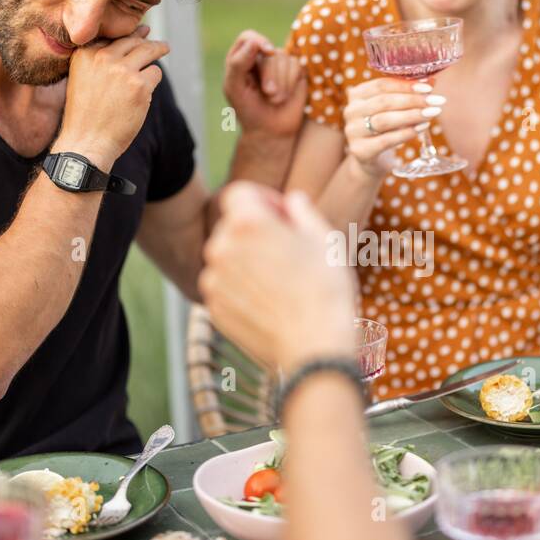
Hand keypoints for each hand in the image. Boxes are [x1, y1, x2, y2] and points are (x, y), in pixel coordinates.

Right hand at [56, 25, 171, 167]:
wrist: (86, 141)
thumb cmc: (84, 116)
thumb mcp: (81, 79)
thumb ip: (98, 62)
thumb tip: (126, 45)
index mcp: (85, 54)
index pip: (111, 36)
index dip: (128, 33)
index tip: (140, 31)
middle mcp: (103, 57)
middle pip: (131, 40)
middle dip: (146, 39)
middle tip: (158, 41)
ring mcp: (123, 70)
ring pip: (148, 51)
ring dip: (158, 49)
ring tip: (165, 48)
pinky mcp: (139, 85)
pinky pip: (155, 73)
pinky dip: (154, 79)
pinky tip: (150, 87)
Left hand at [200, 182, 355, 370]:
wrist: (315, 346)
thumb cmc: (326, 289)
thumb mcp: (324, 238)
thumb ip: (301, 210)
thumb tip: (292, 201)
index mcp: (247, 222)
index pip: (240, 193)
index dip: (263, 199)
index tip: (282, 216)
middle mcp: (221, 248)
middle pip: (232, 226)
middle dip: (255, 232)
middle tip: (288, 252)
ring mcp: (213, 281)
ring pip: (227, 259)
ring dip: (247, 261)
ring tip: (281, 281)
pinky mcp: (214, 309)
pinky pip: (225, 288)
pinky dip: (242, 289)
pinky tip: (271, 303)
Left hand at [223, 30, 306, 137]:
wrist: (271, 131)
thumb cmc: (249, 111)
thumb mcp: (235, 88)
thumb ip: (238, 63)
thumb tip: (253, 42)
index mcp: (241, 58)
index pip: (248, 37)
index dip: (258, 41)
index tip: (266, 51)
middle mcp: (260, 57)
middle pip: (269, 50)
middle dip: (270, 73)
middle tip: (268, 93)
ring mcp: (279, 63)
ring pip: (284, 58)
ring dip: (281, 83)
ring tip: (275, 99)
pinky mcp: (296, 71)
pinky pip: (297, 66)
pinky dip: (291, 83)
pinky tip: (285, 97)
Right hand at [343, 78, 442, 176]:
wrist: (371, 160)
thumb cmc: (385, 129)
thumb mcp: (393, 110)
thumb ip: (407, 95)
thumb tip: (431, 82)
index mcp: (357, 94)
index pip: (381, 85)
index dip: (406, 85)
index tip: (429, 87)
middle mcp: (351, 111)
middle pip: (384, 101)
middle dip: (413, 100)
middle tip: (436, 101)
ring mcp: (353, 132)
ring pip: (385, 120)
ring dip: (412, 115)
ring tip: (432, 113)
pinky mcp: (359, 151)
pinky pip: (386, 140)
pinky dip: (406, 133)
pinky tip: (422, 128)